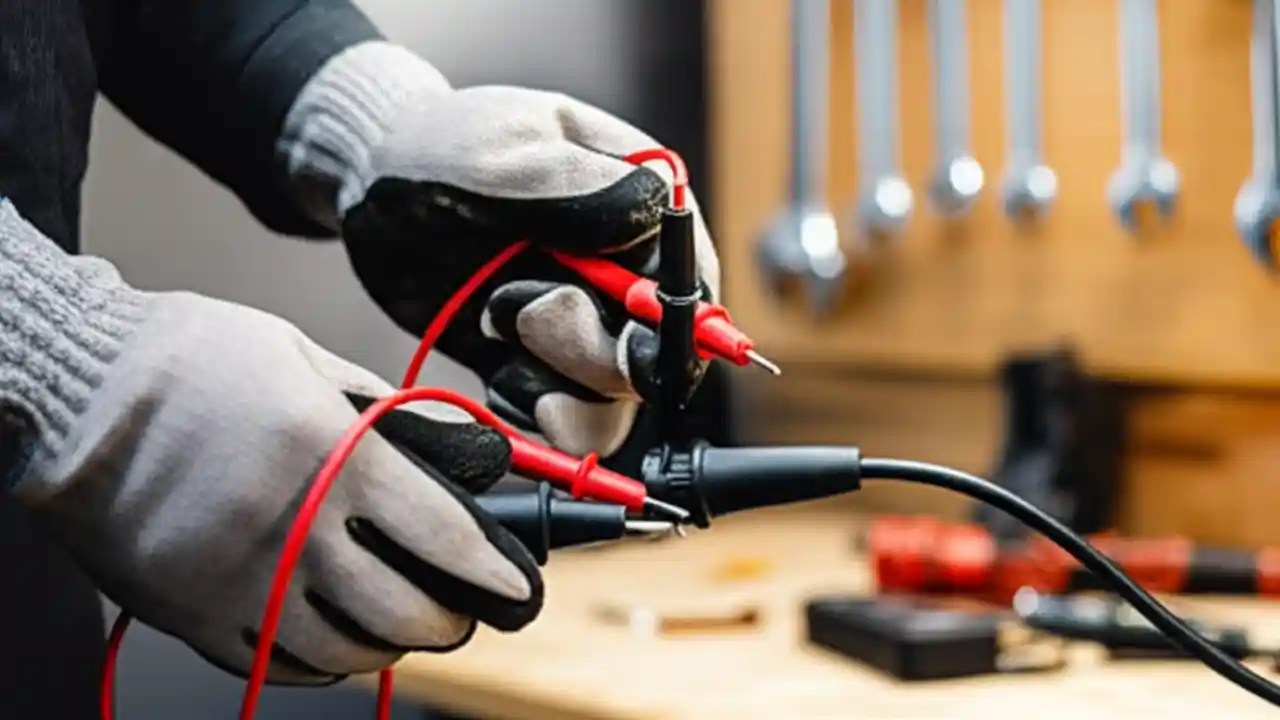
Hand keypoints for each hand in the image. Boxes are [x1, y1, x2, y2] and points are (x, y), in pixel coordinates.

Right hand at [16, 289, 541, 684]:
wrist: (75, 391)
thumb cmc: (188, 362)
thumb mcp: (306, 357)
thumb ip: (385, 411)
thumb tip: (452, 447)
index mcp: (332, 456)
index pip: (445, 537)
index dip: (494, 573)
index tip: (518, 588)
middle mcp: (294, 528)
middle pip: (405, 612)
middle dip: (452, 620)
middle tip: (462, 611)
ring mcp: (241, 581)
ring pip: (347, 653)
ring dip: (390, 647)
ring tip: (400, 625)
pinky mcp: (194, 614)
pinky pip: (276, 666)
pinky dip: (320, 663)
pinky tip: (332, 638)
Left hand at [337, 85, 720, 457]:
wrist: (376, 187)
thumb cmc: (442, 150)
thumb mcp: (503, 152)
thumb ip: (573, 182)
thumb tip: (649, 209)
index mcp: (643, 209)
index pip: (691, 286)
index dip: (669, 324)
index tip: (622, 331)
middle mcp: (629, 275)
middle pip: (657, 356)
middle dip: (591, 350)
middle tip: (522, 314)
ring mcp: (587, 325)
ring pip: (609, 398)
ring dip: (551, 377)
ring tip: (493, 318)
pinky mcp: (543, 365)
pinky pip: (561, 419)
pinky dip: (528, 409)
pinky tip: (492, 365)